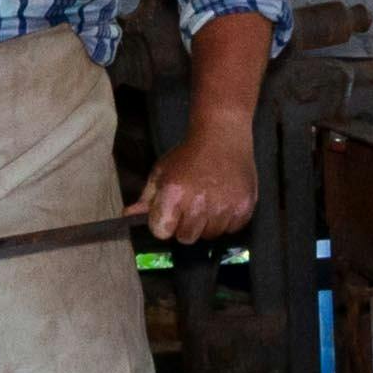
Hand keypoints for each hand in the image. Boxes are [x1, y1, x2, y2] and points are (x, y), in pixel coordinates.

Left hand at [133, 117, 258, 244]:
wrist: (222, 135)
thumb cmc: (189, 154)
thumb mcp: (162, 171)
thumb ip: (147, 197)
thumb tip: (128, 216)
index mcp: (174, 194)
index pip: (162, 232)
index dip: (163, 224)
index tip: (169, 213)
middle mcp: (199, 203)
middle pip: (186, 238)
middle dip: (185, 226)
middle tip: (190, 207)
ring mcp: (224, 207)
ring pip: (210, 236)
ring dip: (207, 224)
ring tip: (208, 201)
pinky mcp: (244, 207)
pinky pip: (231, 230)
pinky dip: (227, 220)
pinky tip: (223, 201)